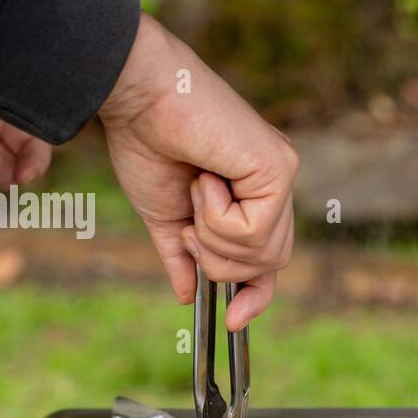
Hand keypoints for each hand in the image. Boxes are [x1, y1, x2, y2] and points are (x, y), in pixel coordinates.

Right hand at [99, 14, 296, 330]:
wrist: (135, 96)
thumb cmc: (146, 142)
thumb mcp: (165, 216)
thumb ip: (181, 255)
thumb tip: (186, 296)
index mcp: (253, 193)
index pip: (269, 260)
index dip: (256, 295)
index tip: (234, 321)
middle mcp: (275, 184)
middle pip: (268, 264)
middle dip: (219, 259)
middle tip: (189, 224)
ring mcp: (282, 174)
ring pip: (260, 254)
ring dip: (212, 236)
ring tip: (196, 191)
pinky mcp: (279, 168)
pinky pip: (253, 231)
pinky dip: (217, 217)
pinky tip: (206, 180)